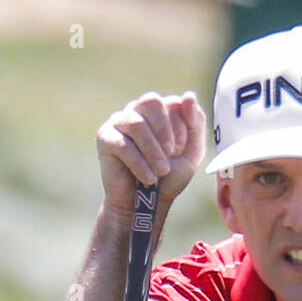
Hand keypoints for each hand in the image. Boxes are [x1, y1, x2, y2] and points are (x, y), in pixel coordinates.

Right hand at [97, 90, 205, 217]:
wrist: (147, 204)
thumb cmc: (169, 177)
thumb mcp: (192, 153)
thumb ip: (196, 124)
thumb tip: (188, 95)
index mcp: (160, 111)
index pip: (172, 102)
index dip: (181, 126)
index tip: (180, 150)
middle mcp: (138, 110)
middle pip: (151, 101)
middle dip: (165, 131)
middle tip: (171, 154)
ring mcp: (119, 121)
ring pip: (136, 123)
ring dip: (153, 151)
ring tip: (161, 172)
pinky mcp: (105, 138)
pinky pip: (122, 144)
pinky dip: (139, 164)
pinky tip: (148, 179)